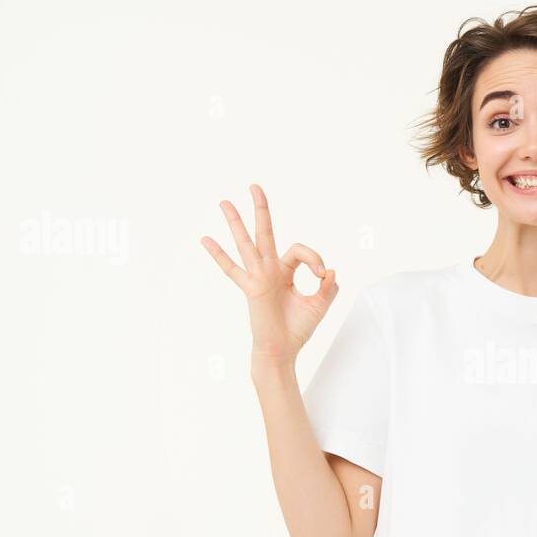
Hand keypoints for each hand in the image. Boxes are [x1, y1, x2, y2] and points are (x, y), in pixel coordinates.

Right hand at [200, 184, 336, 362]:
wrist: (283, 350)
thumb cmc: (297, 329)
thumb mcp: (319, 305)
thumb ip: (328, 288)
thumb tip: (332, 271)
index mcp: (286, 271)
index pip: (299, 250)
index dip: (314, 258)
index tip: (323, 275)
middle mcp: (270, 270)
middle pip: (265, 232)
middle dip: (261, 209)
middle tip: (255, 186)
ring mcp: (258, 277)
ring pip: (246, 243)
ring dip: (236, 222)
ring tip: (224, 201)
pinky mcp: (251, 288)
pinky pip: (232, 269)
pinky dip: (218, 255)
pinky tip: (204, 239)